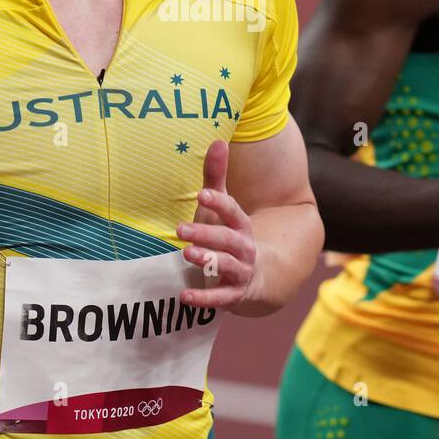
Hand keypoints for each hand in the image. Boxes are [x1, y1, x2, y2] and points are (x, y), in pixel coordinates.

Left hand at [176, 139, 260, 313]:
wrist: (257, 277)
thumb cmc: (229, 235)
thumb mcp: (222, 209)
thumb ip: (217, 178)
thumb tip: (217, 140)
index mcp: (241, 225)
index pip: (233, 212)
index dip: (219, 204)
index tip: (201, 194)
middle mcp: (244, 248)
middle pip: (228, 240)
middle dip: (207, 234)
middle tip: (181, 230)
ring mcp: (240, 272)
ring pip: (226, 266)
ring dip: (207, 260)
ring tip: (188, 254)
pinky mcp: (234, 295)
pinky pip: (220, 298)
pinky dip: (204, 298)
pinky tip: (184, 297)